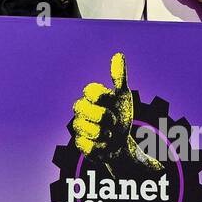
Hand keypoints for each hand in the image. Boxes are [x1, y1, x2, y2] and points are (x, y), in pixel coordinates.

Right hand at [68, 52, 162, 173]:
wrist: (121, 141)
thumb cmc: (120, 115)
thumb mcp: (123, 97)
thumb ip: (119, 78)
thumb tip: (118, 54)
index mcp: (90, 97)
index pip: (90, 90)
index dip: (103, 96)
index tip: (112, 101)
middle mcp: (80, 110)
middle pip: (81, 107)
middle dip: (103, 116)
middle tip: (114, 121)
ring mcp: (78, 127)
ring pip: (86, 128)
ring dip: (104, 133)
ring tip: (110, 134)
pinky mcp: (80, 144)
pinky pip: (88, 146)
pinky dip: (101, 147)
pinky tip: (105, 144)